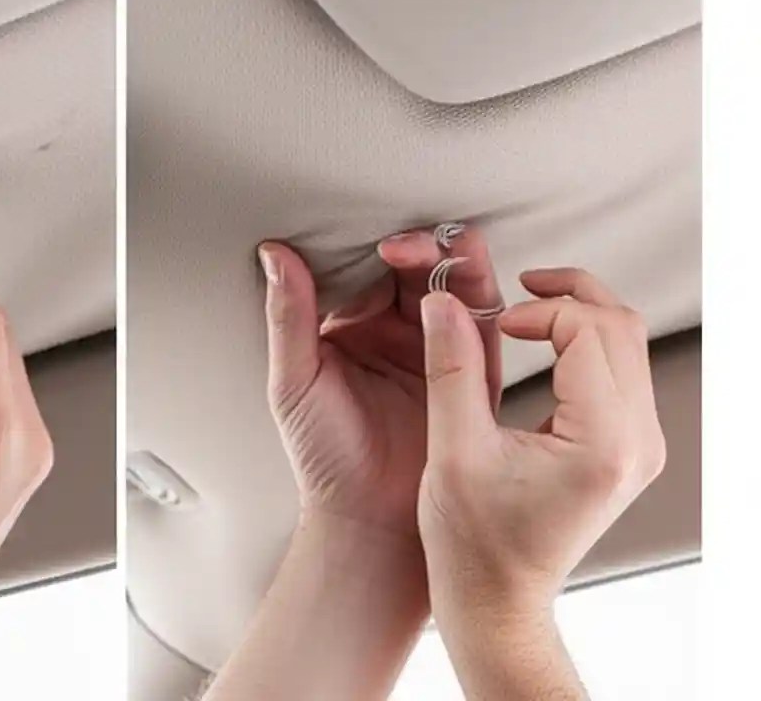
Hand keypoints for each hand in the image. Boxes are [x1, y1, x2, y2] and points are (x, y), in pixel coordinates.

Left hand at [257, 225, 502, 534]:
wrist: (369, 519)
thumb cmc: (324, 456)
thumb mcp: (294, 380)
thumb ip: (288, 316)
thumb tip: (274, 254)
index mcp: (352, 325)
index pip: (368, 269)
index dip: (374, 248)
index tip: (376, 241)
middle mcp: (396, 331)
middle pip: (418, 270)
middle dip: (420, 248)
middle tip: (409, 247)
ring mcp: (437, 349)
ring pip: (457, 289)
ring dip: (457, 263)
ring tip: (450, 251)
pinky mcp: (473, 374)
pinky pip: (486, 329)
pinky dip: (485, 305)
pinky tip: (474, 293)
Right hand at [417, 268, 665, 623]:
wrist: (497, 598)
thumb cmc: (473, 543)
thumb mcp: (452, 450)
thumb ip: (452, 368)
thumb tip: (442, 303)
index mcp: (603, 442)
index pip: (588, 332)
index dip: (537, 310)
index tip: (493, 320)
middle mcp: (636, 443)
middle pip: (621, 327)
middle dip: (566, 295)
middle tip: (515, 288)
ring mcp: (638, 447)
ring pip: (626, 344)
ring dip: (577, 315)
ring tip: (524, 311)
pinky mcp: (625, 449)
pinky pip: (620, 371)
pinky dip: (582, 343)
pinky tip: (542, 344)